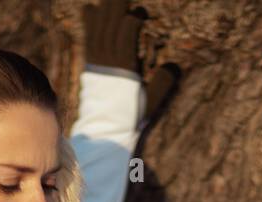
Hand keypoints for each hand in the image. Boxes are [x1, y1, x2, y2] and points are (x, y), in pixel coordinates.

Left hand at [83, 0, 179, 128]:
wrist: (106, 128)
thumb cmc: (131, 115)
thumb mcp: (151, 100)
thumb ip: (163, 82)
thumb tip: (174, 65)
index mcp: (124, 63)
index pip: (127, 28)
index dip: (135, 16)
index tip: (142, 14)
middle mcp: (107, 57)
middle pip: (111, 21)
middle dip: (118, 5)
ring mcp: (96, 58)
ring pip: (98, 24)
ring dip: (106, 9)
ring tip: (113, 0)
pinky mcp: (90, 61)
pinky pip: (88, 35)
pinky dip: (90, 20)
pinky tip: (91, 9)